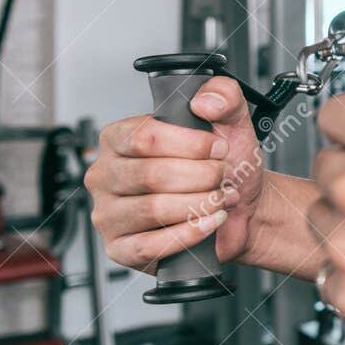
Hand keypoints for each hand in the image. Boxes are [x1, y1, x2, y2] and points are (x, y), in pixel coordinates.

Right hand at [86, 75, 264, 273]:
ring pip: (153, 209)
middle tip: (221, 176)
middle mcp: (106, 175)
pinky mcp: (121, 249)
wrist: (238, 208)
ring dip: (199, 204)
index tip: (218, 148)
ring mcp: (109, 214)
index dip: (190, 144)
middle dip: (201, 176)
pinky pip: (151, 245)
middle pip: (151, 175)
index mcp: (119, 139)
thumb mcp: (231, 122)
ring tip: (218, 198)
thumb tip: (204, 101)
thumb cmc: (224, 166)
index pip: (144, 137)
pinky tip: (209, 222)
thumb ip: (223, 95)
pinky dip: (189, 233)